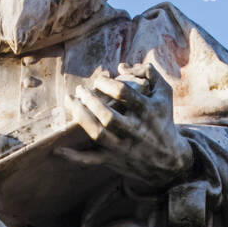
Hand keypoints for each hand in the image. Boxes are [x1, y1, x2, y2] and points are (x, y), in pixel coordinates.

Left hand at [71, 63, 192, 187]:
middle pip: (106, 115)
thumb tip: (121, 66)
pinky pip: (91, 160)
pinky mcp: (113, 160)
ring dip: (80, 118)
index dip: (106, 83)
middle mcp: (134, 129)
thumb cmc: (163, 119)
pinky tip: (57, 150)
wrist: (170, 160)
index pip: (122, 93)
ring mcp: (122, 146)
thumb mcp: (164, 93)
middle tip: (80, 89)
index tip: (99, 80)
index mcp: (146, 110)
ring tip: (70, 102)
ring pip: (97, 133)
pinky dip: (74, 157)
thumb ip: (147, 72)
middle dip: (89, 99)